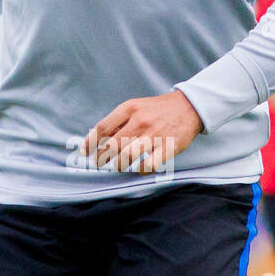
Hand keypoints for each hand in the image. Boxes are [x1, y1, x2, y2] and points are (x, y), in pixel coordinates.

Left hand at [80, 90, 202, 174]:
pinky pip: (148, 165)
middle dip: (101, 158)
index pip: (102, 128)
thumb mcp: (136, 105)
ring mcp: (154, 135)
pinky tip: (139, 167)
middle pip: (112, 145)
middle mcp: (140, 121)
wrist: (189, 106)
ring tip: (118, 166)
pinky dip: (140, 169)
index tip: (85, 152)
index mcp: (129, 109)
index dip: (90, 142)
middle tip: (99, 163)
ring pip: (127, 157)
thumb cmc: (158, 109)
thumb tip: (98, 137)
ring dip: (118, 165)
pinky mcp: (167, 147)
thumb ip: (119, 120)